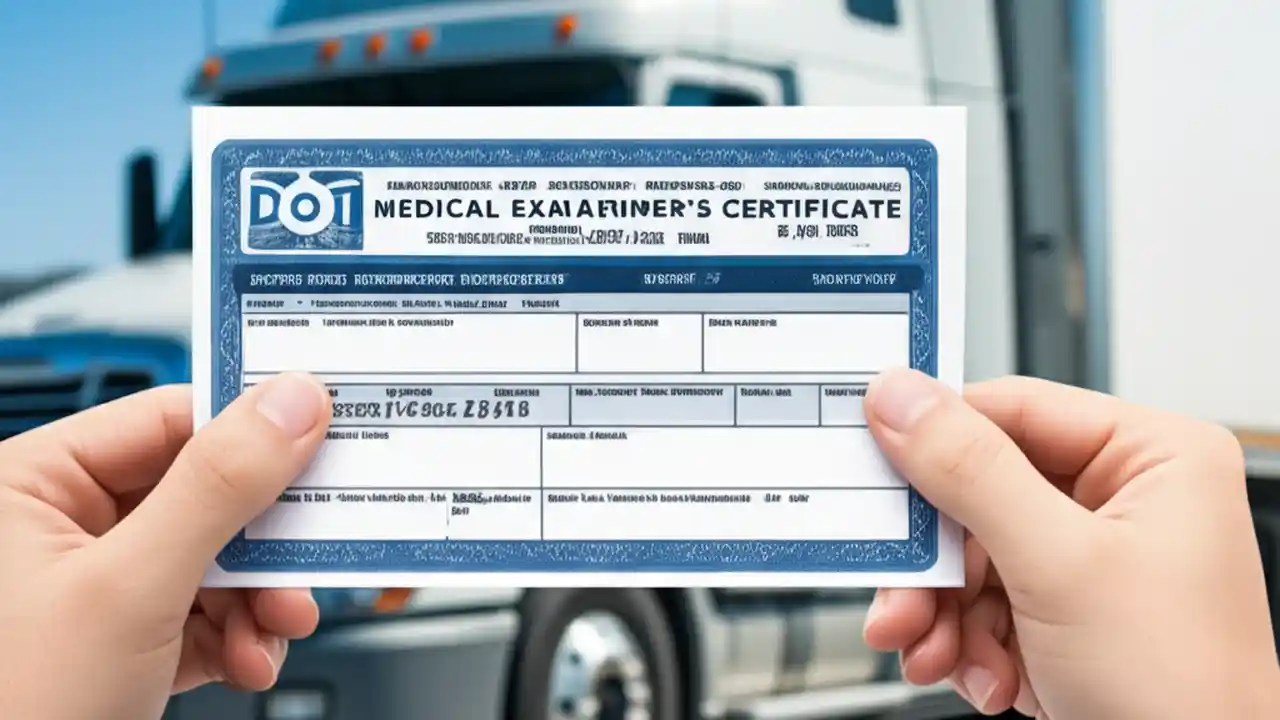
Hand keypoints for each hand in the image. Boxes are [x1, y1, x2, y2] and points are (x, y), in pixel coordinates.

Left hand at [0, 374, 331, 719]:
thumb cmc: (16, 711)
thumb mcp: (131, 588)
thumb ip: (217, 488)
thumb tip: (290, 403)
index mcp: (33, 485)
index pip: (167, 421)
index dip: (249, 429)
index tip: (321, 436)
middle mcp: (63, 526)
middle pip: (203, 493)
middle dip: (262, 541)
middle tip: (309, 553)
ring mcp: (98, 586)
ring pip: (214, 557)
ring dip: (260, 597)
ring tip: (276, 628)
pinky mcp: (127, 638)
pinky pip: (206, 611)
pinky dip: (240, 636)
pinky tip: (249, 660)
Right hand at [862, 369, 1279, 718]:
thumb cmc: (1182, 693)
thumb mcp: (1059, 566)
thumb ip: (971, 472)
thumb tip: (902, 397)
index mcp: (1153, 458)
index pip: (1013, 410)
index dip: (936, 435)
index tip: (870, 451)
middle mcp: (1124, 501)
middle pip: (979, 492)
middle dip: (934, 561)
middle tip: (899, 591)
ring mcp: (1092, 562)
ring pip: (972, 555)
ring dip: (941, 611)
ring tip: (931, 650)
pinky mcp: (1065, 614)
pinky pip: (984, 604)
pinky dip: (965, 643)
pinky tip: (979, 676)